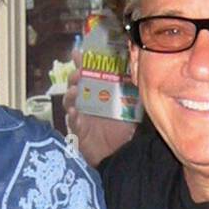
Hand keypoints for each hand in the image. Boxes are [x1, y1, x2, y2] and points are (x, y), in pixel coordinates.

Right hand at [63, 50, 137, 167]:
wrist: (118, 156)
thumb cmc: (122, 131)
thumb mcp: (130, 109)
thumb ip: (132, 93)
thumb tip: (138, 74)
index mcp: (98, 93)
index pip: (89, 74)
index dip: (82, 62)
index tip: (78, 52)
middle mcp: (87, 101)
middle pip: (75, 84)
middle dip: (74, 76)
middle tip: (78, 72)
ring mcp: (80, 115)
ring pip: (69, 100)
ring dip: (70, 93)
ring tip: (75, 89)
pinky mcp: (77, 130)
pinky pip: (72, 121)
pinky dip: (72, 116)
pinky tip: (74, 112)